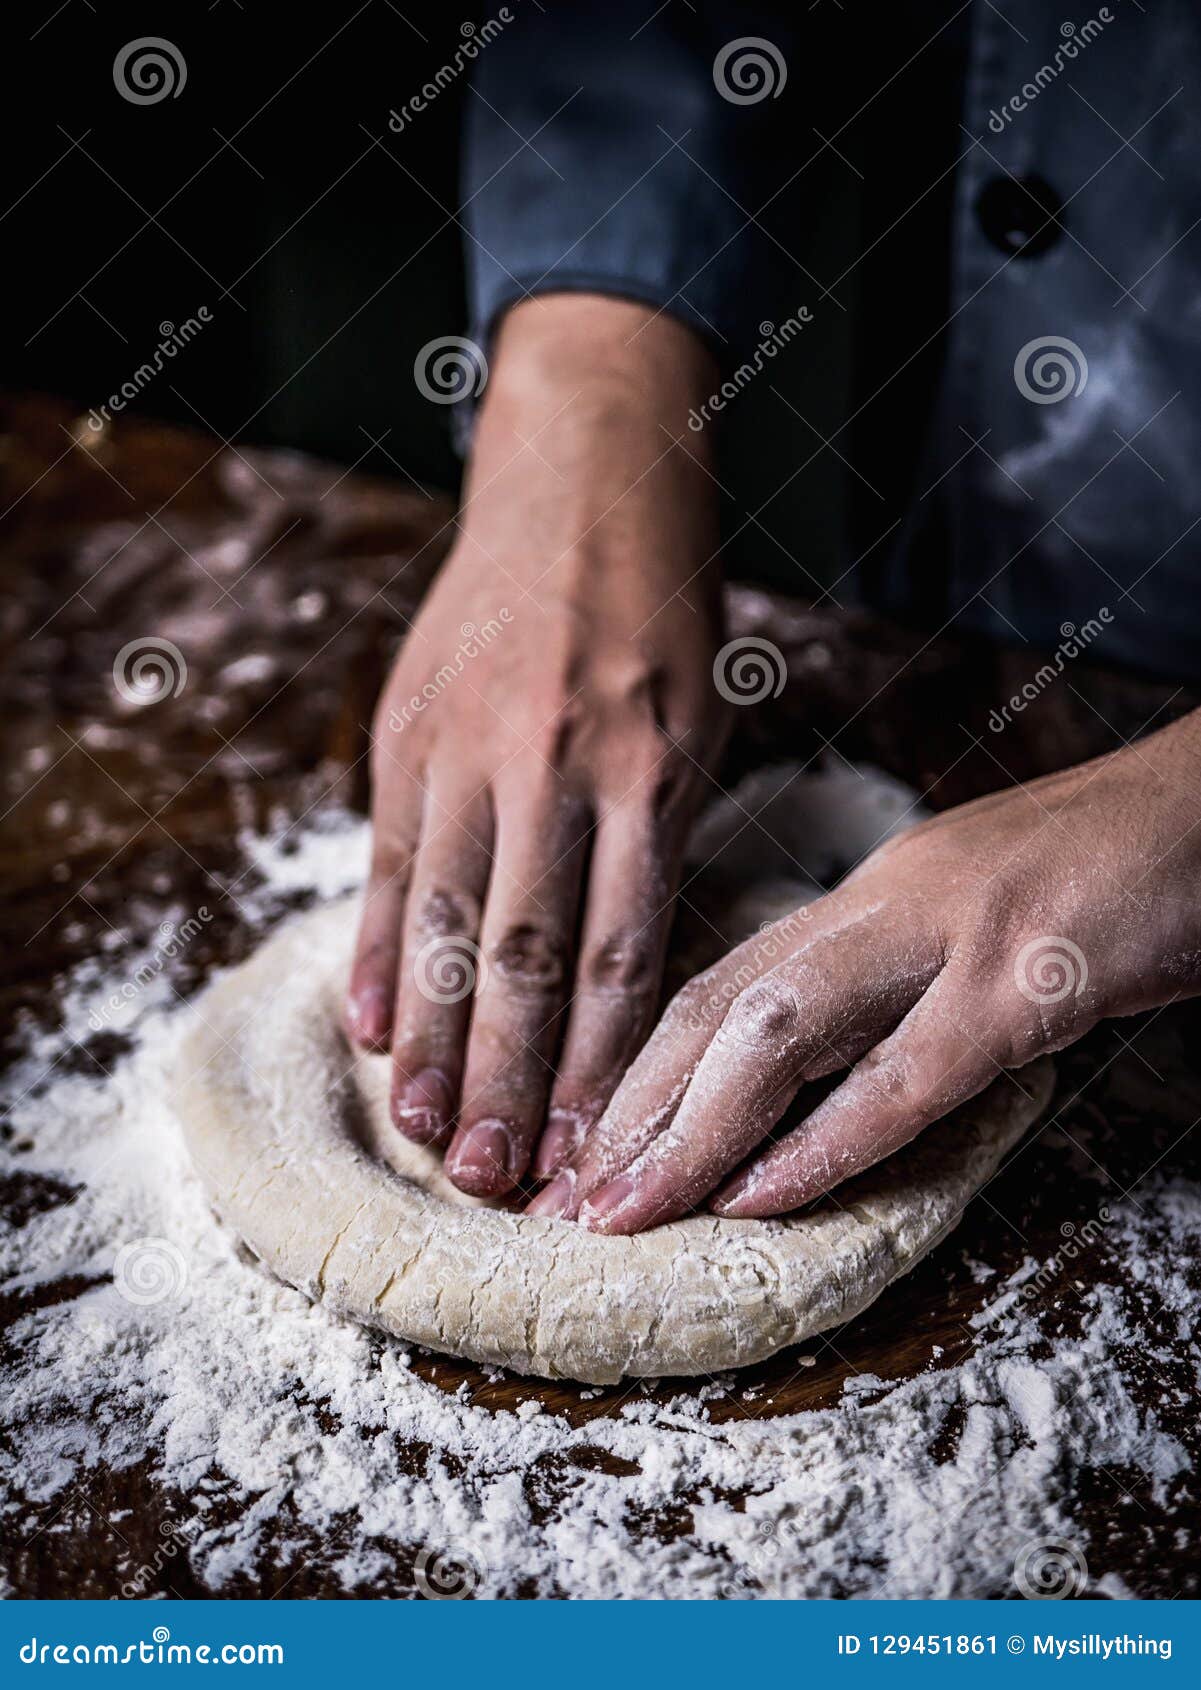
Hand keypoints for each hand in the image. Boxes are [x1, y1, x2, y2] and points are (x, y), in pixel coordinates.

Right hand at [346, 294, 727, 1197]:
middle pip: (523, 957)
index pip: (620, 952)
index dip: (599, 1065)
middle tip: (495, 1182)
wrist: (582, 482)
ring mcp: (469, 749)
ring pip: (443, 922)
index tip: (588, 1150)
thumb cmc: (664, 616)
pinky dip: (376, 950)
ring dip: (430, 1039)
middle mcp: (555, 768)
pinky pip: (387, 861)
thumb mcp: (702, 724)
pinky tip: (367, 1024)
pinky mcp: (408, 734)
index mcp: (652, 770)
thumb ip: (659, 845)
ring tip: (423, 1132)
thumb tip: (615, 983)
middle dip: (507, 1080)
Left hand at [527, 713, 1200, 1229]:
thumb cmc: (1094, 876)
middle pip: (718, 1004)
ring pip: (783, 1032)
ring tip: (626, 1212)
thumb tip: (814, 1080)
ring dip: (694, 1129)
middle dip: (631, 1107)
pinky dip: (827, 1140)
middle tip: (564, 1201)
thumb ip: (889, 985)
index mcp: (863, 898)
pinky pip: (907, 1070)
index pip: (716, 981)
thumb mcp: (966, 924)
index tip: (582, 1147)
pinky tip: (760, 1196)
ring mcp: (950, 937)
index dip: (636, 1068)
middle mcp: (883, 906)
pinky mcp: (1026, 980)